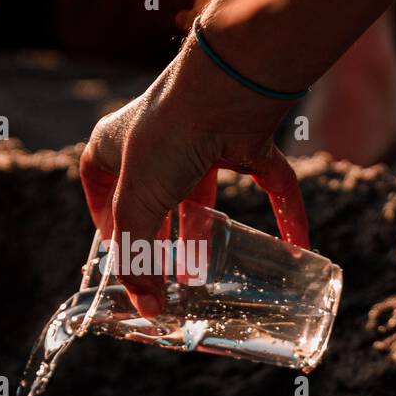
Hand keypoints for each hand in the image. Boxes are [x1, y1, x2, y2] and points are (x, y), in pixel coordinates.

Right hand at [79, 40, 308, 315]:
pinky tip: (297, 245)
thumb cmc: (168, 137)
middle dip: (160, 237)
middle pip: (154, 195)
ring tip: (207, 272)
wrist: (229, 87)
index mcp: (115, 142)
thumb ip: (137, 257)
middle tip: (164, 275)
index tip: (114, 248)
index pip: (98, 180)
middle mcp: (158, 137)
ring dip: (206, 232)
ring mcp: (206, 137)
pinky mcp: (251, 139)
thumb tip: (146, 308)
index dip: (104, 217)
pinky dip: (285, 213)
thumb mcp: (138, 205)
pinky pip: (271, 183)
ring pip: (204, 191)